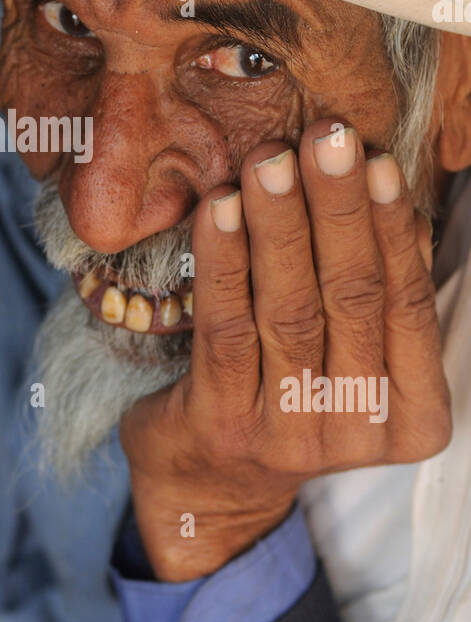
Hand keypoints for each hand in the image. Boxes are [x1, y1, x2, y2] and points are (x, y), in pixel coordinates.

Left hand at [119, 120, 450, 580]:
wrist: (210, 484)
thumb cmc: (290, 394)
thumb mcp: (351, 356)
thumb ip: (374, 292)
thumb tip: (388, 194)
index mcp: (412, 414)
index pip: (407, 304)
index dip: (392, 227)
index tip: (379, 158)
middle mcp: (358, 429)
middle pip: (353, 299)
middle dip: (339, 208)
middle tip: (326, 137)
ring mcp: (291, 435)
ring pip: (291, 308)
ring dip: (281, 224)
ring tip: (271, 159)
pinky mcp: (225, 426)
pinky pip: (226, 328)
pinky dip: (225, 260)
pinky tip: (220, 207)